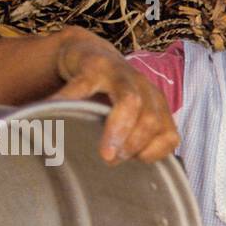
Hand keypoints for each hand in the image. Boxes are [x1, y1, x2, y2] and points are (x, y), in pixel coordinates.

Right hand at [48, 26, 179, 164]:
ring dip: (118, 130)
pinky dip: (71, 101)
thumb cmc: (110, 95)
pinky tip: (57, 112)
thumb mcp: (130, 116)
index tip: (133, 162)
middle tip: (113, 160)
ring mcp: (120, 75)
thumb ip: (136, 139)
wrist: (90, 53)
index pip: (169, 133)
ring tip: (104, 152)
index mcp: (156, 104)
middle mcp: (144, 88)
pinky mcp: (94, 66)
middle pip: (152, 119)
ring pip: (130, 101)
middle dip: (135, 145)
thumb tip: (126, 171)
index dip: (154, 152)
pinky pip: (84, 85)